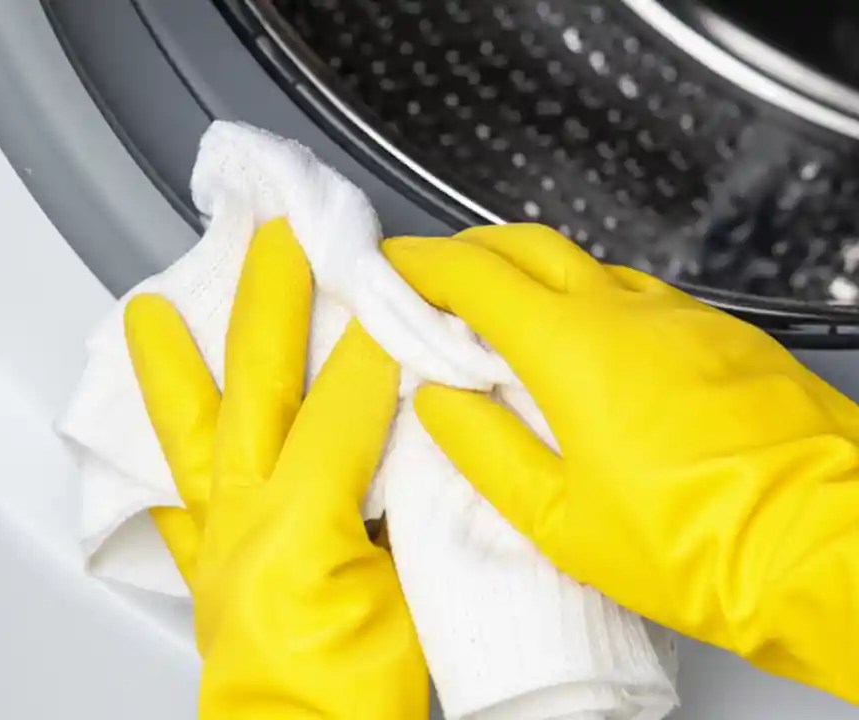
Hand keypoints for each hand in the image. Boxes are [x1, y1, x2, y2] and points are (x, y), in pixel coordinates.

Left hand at [126, 218, 428, 718]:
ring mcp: (217, 540)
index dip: (374, 341)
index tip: (395, 285)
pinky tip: (143, 430)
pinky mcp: (208, 569)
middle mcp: (244, 517)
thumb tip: (421, 438)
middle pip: (255, 386)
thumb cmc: (353, 696)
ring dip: (172, 364)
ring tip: (145, 308)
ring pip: (186, 430)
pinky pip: (171, 503)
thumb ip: (412, 507)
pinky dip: (160, 459)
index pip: (344, 402)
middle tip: (279, 236)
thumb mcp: (408, 593)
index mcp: (301, 517)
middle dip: (270, 303)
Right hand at [384, 223, 858, 703]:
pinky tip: (592, 356)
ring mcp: (683, 317)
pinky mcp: (727, 337)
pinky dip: (594, 307)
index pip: (474, 276)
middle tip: (435, 281)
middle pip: (528, 244)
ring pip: (588, 268)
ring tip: (508, 325)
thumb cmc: (693, 545)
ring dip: (535, 278)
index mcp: (570, 346)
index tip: (389, 266)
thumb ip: (484, 447)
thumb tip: (440, 400)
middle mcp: (626, 311)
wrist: (826, 548)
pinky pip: (641, 300)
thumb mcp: (558, 518)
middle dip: (470, 251)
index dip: (421, 264)